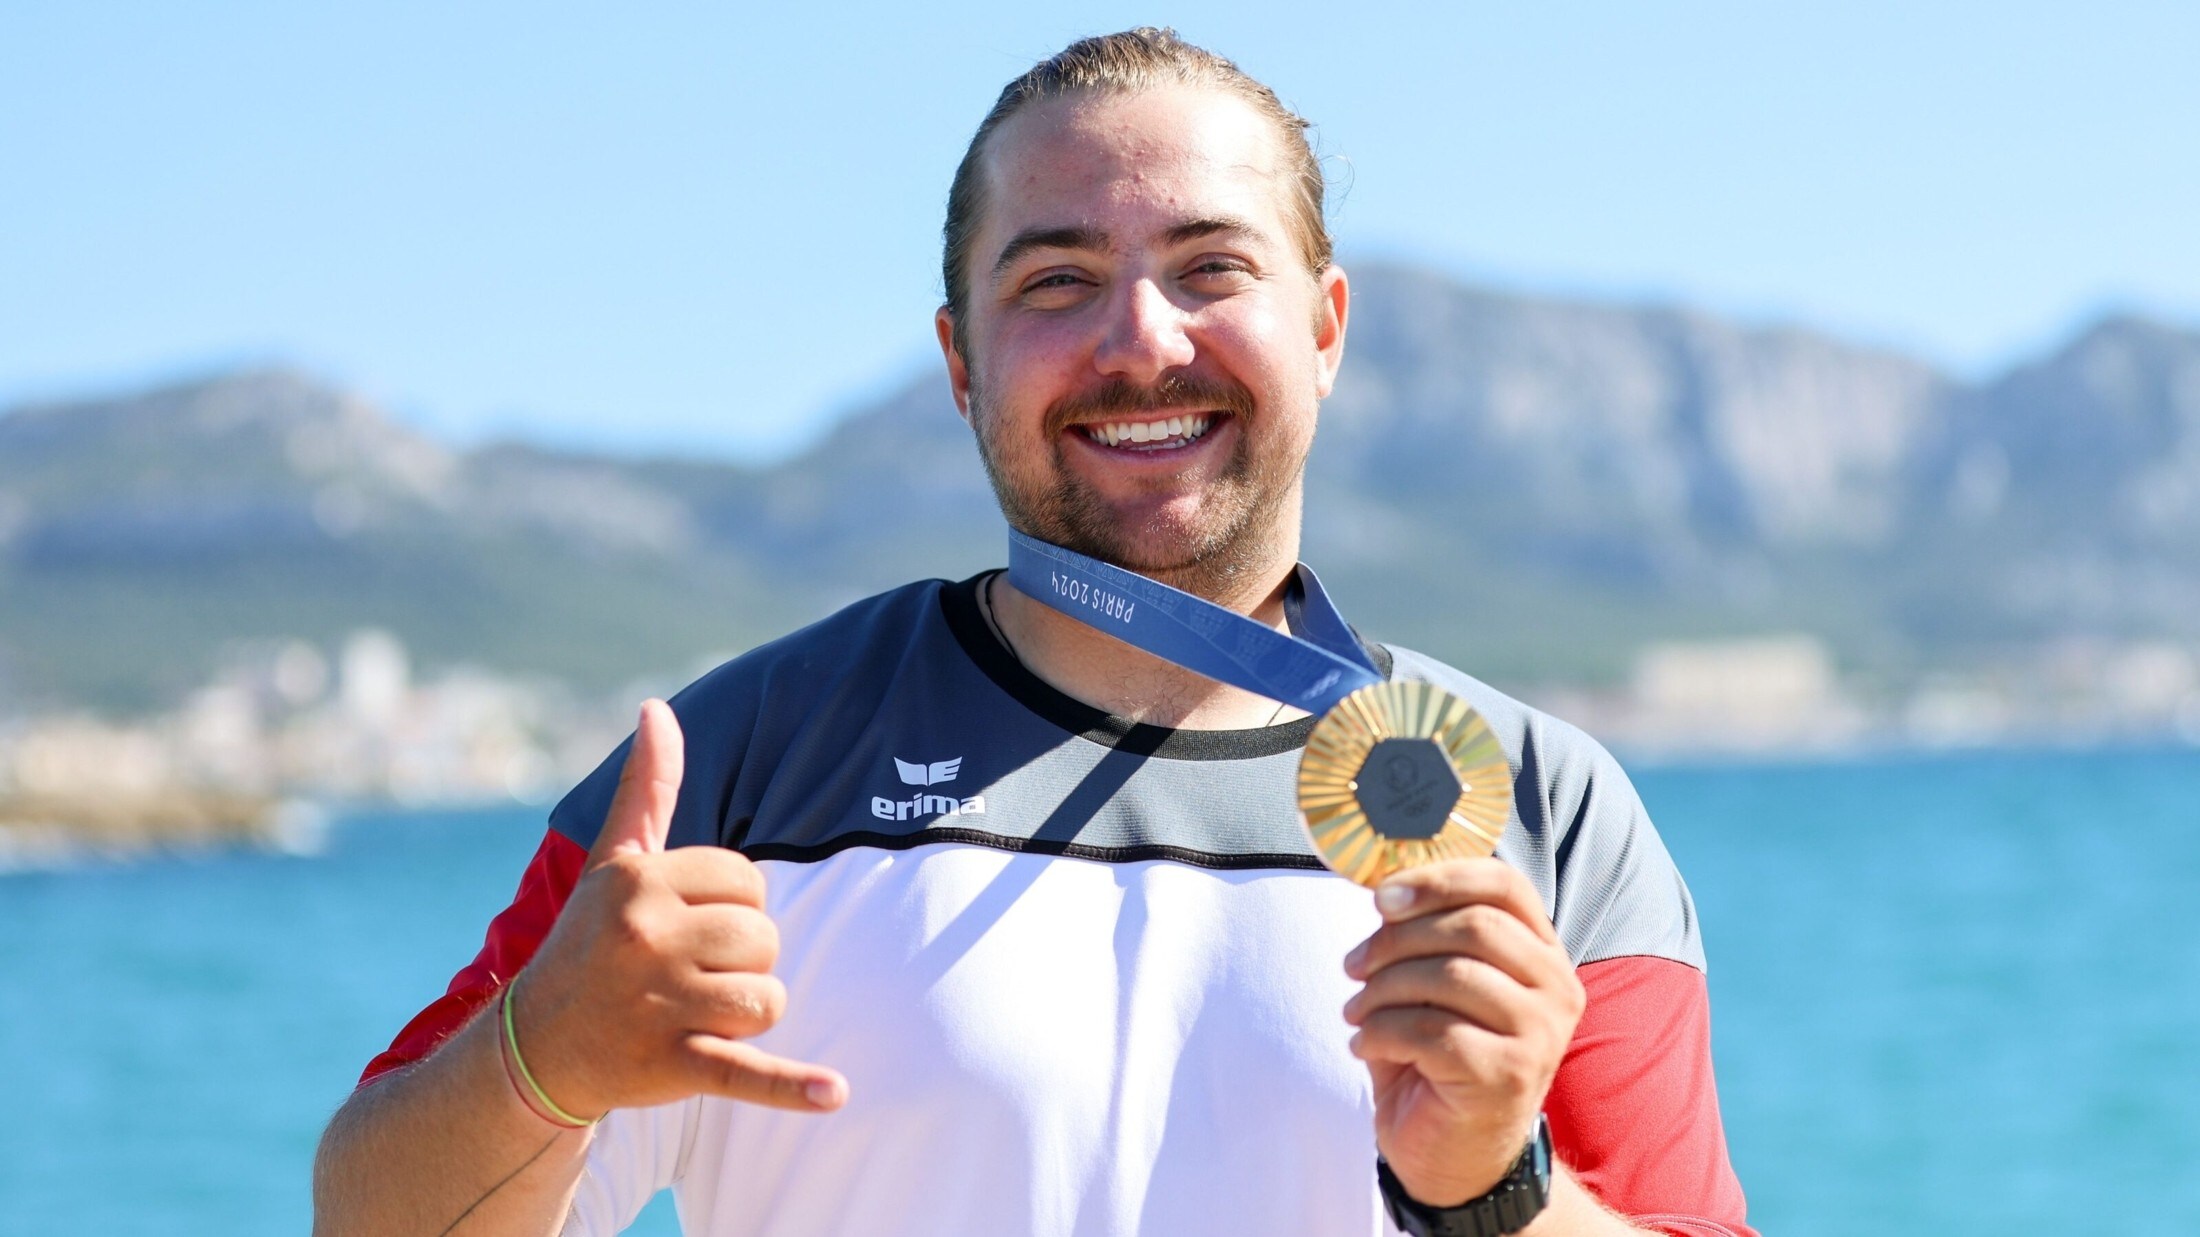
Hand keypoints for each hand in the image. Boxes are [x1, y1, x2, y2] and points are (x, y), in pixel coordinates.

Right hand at [508, 699, 846, 1119]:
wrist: (533, 1051)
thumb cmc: (588, 944)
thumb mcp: (613, 865)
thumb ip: (647, 789)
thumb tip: (657, 709)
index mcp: (641, 882)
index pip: (750, 882)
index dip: (734, 907)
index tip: (687, 926)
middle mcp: (647, 937)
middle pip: (764, 938)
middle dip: (742, 960)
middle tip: (686, 975)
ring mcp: (659, 1004)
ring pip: (768, 997)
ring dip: (747, 1012)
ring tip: (696, 1013)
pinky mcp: (673, 1064)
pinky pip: (747, 1071)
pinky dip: (792, 1086)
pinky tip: (835, 1092)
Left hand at [1342, 858, 1582, 1206]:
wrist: (1455, 1158)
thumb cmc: (1439, 1060)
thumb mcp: (1433, 986)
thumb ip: (1423, 935)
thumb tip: (1385, 886)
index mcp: (1542, 953)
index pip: (1503, 885)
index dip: (1439, 878)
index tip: (1380, 896)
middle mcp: (1556, 988)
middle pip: (1472, 926)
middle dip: (1396, 940)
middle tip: (1354, 966)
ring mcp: (1540, 1034)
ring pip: (1450, 975)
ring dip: (1383, 989)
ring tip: (1357, 1012)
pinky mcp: (1508, 1075)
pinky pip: (1431, 1031)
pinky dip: (1382, 1033)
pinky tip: (1366, 1047)